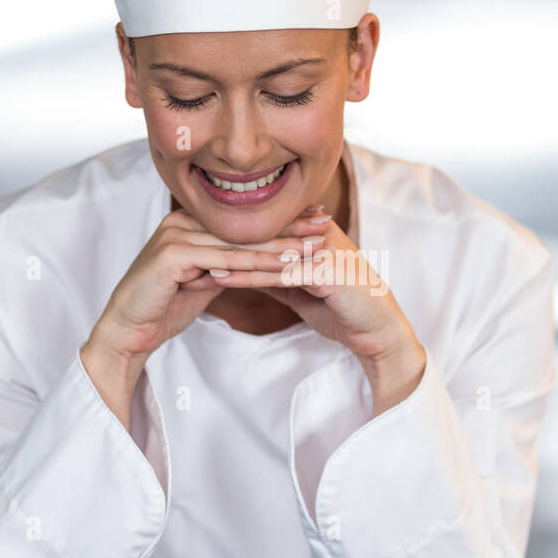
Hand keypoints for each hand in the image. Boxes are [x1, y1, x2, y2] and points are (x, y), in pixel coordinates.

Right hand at [88, 208, 323, 361]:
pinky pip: (225, 259)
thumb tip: (253, 262)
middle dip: (287, 224)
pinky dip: (257, 264)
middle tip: (325, 222)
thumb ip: (224, 265)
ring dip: (279, 244)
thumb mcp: (202, 280)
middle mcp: (180, 221)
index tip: (313, 218)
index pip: (241, 220)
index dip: (278, 220)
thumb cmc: (162, 308)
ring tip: (314, 245)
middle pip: (243, 225)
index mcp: (187, 223)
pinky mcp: (171, 255)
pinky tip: (285, 266)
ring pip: (238, 241)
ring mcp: (174, 235)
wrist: (127, 331)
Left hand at [207, 207, 426, 389]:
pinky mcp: (326, 271)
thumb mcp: (301, 287)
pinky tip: (220, 278)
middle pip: (260, 234)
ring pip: (265, 250)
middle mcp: (318, 232)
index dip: (227, 237)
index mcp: (313, 229)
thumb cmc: (343, 308)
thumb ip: (275, 274)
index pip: (262, 228)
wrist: (378, 329)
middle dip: (219, 243)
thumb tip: (242, 269)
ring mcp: (323, 249)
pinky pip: (278, 272)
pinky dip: (246, 275)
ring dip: (227, 257)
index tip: (190, 244)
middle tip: (180, 251)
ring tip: (190, 263)